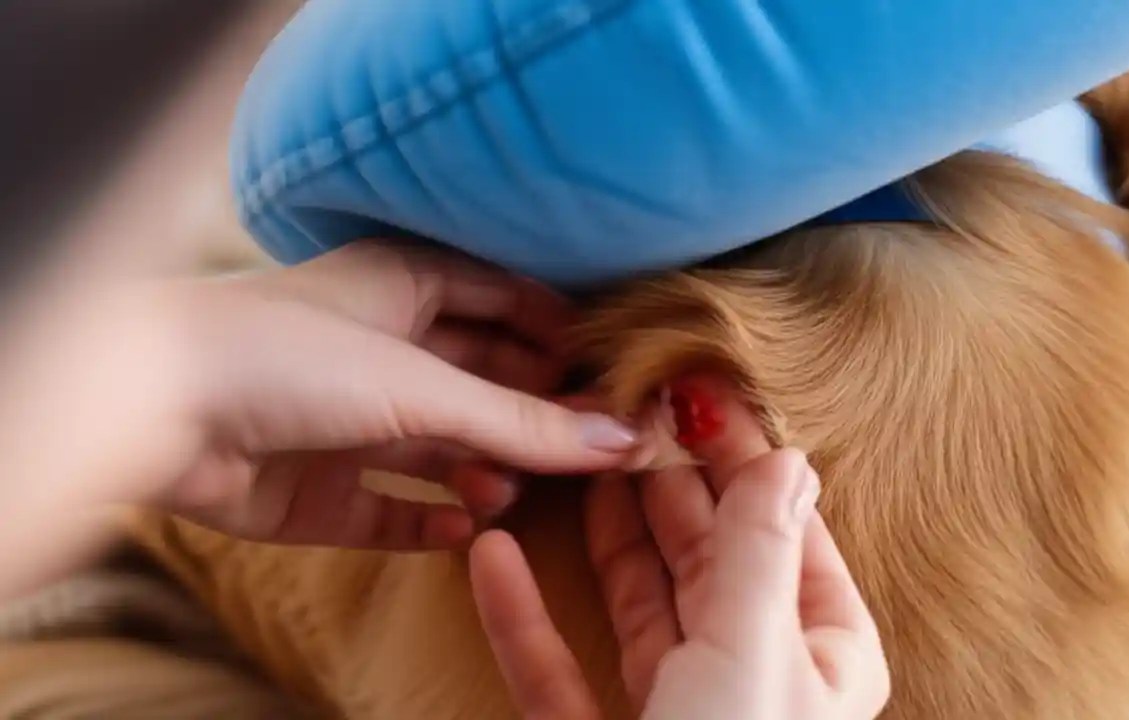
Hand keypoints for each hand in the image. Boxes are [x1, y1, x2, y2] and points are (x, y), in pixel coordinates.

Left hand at [110, 241, 636, 548]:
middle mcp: (377, 348)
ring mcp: (345, 420)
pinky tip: (460, 525)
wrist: (154, 409)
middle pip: (478, 380)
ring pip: (438, 448)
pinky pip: (389, 507)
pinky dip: (428, 519)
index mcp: (403, 286)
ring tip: (504, 489)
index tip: (607, 372)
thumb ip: (522, 422)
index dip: (555, 331)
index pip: (503, 300)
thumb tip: (621, 440)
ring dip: (479, 470)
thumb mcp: (422, 385)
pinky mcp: (315, 487)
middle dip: (526, 414)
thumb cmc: (285, 354)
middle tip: (582, 450)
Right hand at [470, 381, 890, 719]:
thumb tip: (784, 453)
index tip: (694, 391)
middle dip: (662, 484)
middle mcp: (752, 680)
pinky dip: (525, 614)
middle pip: (702, 557)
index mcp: (819, 655)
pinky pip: (558, 670)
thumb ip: (756, 549)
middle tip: (620, 413)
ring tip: (566, 460)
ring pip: (634, 602)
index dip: (738, 457)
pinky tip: (496, 555)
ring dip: (598, 531)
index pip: (781, 529)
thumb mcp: (751, 654)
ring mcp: (671, 716)